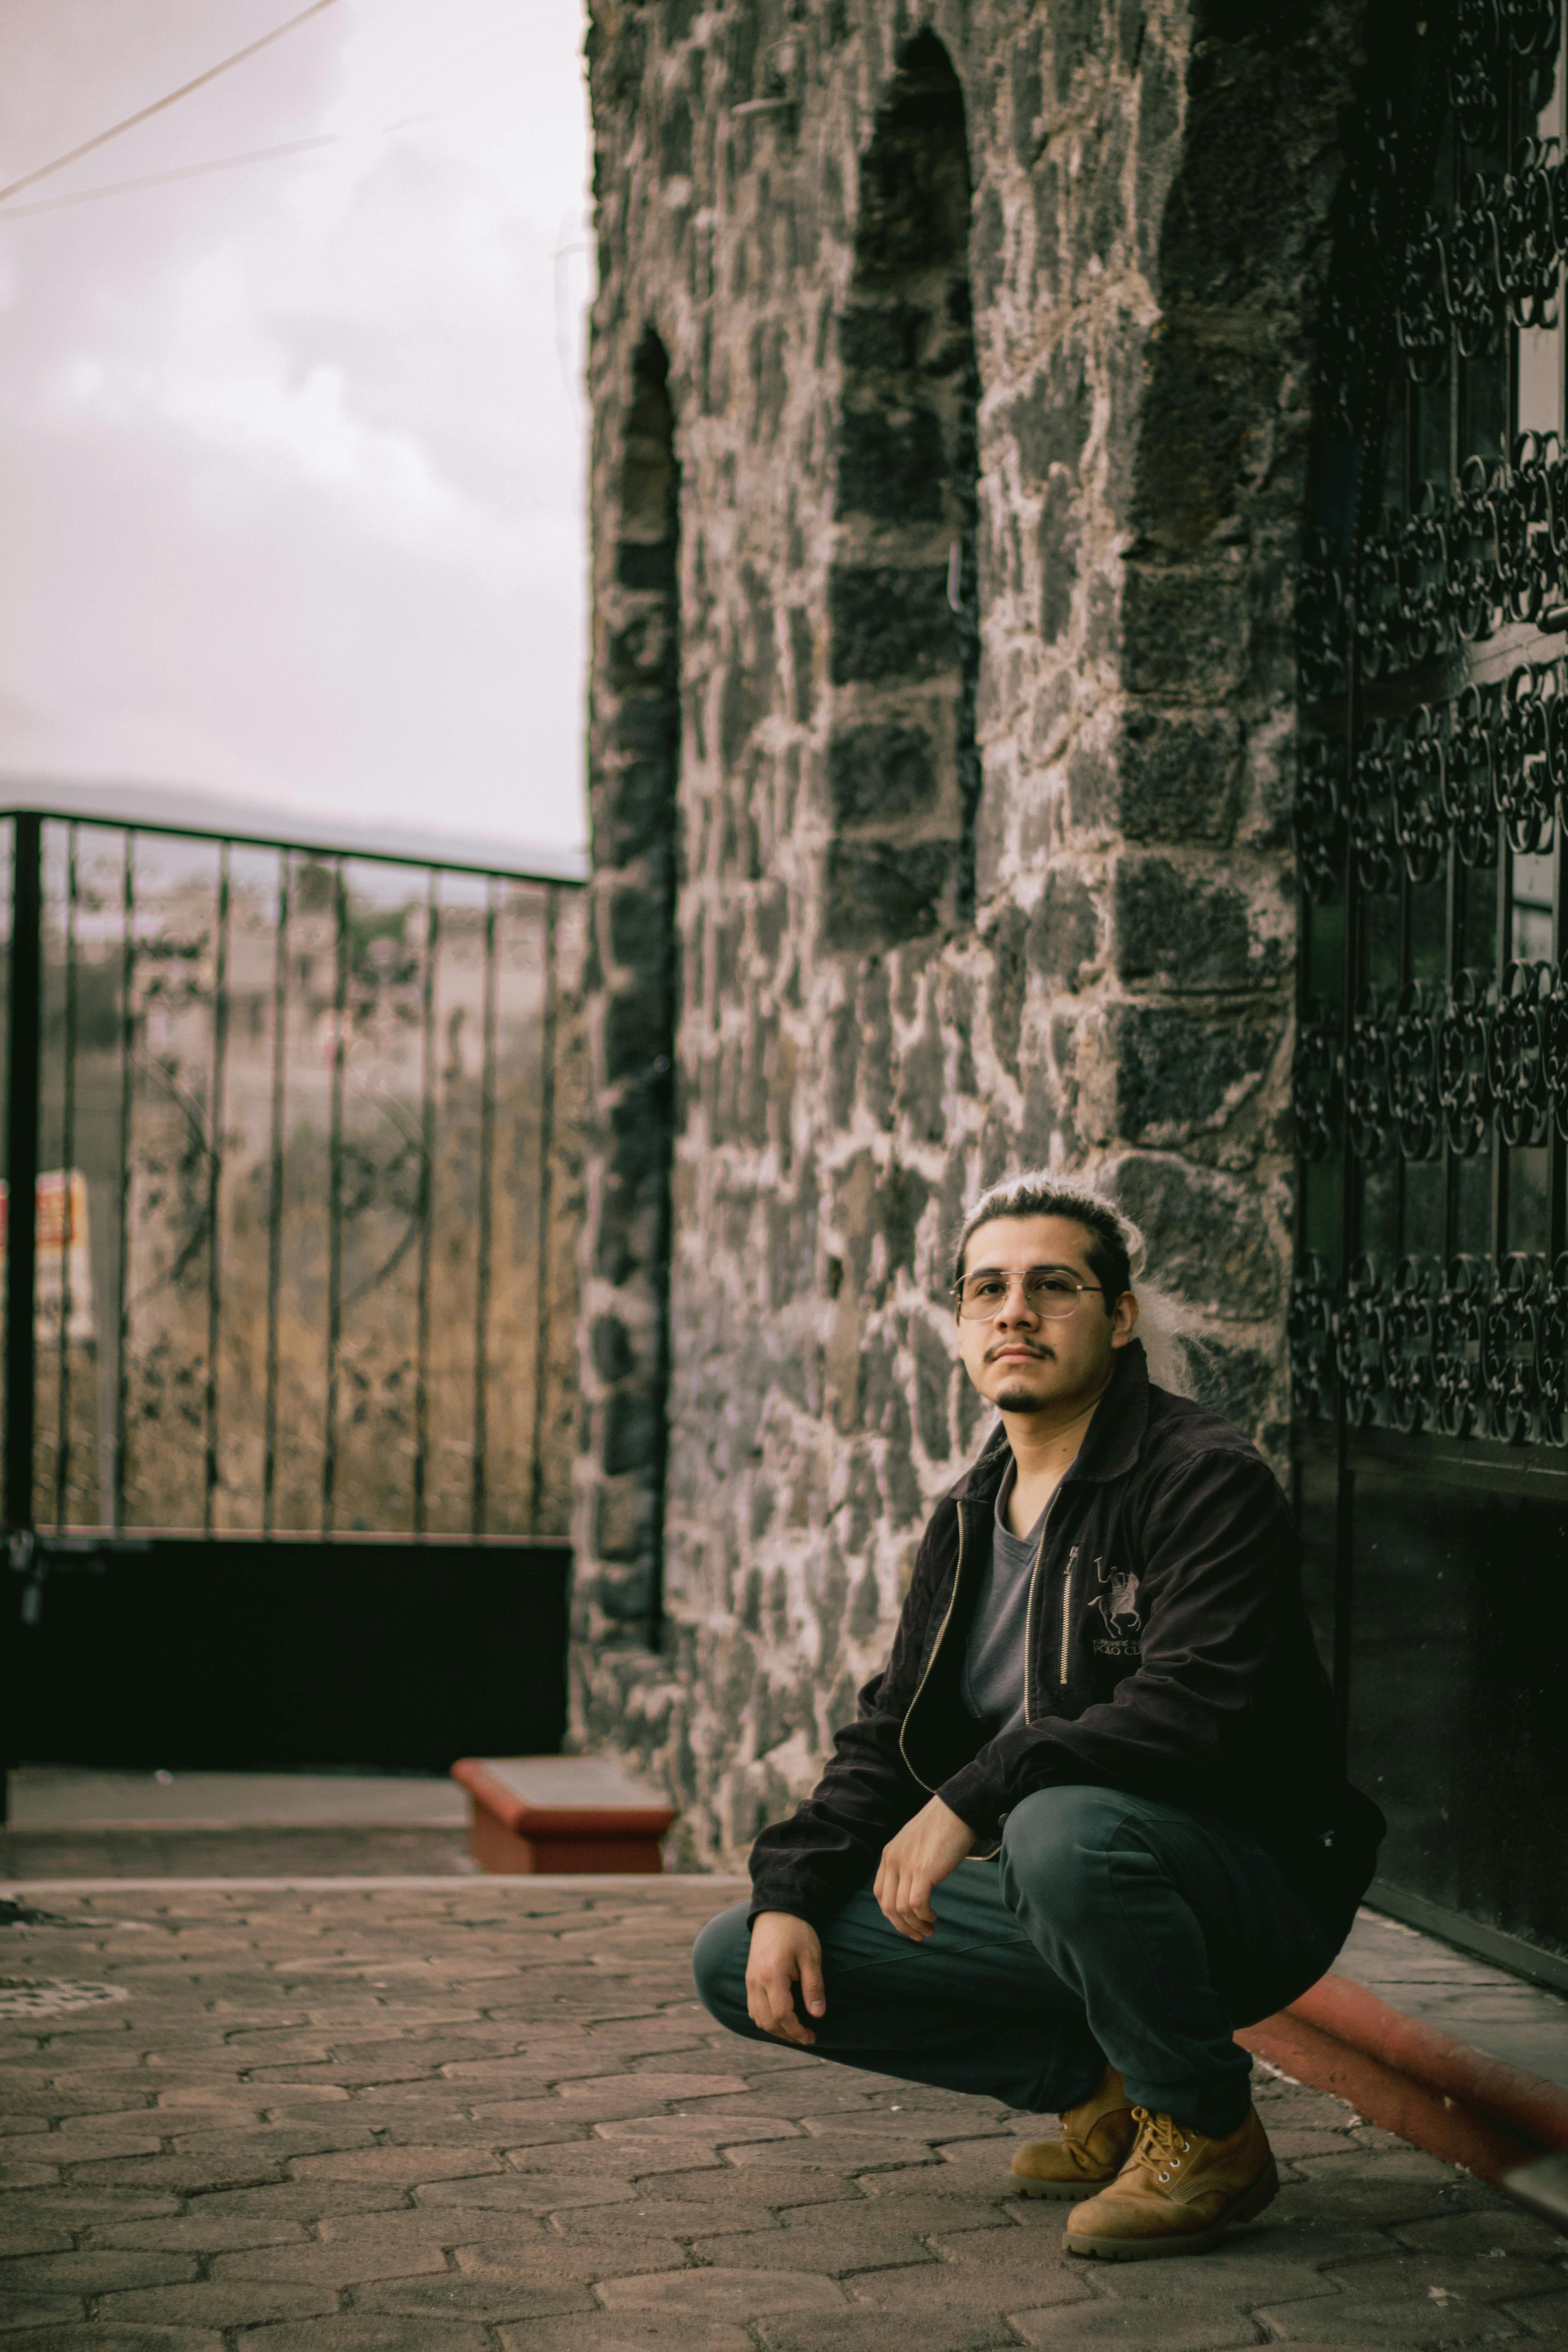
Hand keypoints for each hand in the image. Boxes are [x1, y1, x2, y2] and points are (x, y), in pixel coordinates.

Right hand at [745, 1911, 826, 2046]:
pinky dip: (766, 2018)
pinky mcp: (749, 1979)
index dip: (797, 2031)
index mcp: (772, 1976)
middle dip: (788, 2034)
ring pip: (758, 2018)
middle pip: (768, 2021)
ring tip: (796, 2030)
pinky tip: (782, 2017)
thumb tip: (818, 2015)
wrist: (776, 1912)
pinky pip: (753, 2008)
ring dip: (776, 2029)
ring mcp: (750, 1980)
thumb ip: (814, 1987)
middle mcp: (756, 1981)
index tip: (812, 2037)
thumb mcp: (811, 1957)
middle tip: (807, 2037)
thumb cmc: (797, 1932)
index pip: (782, 2015)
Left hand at [874, 1795, 974, 1939]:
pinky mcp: (923, 1871)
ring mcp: (906, 1866)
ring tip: (929, 1929)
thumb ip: (908, 1861)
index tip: (907, 1922)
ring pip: (901, 1909)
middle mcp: (892, 1861)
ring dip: (915, 1925)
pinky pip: (916, 1904)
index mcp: (889, 1854)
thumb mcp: (914, 1843)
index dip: (892, 1913)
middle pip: (887, 1906)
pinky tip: (933, 1916)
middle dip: (902, 1926)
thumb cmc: (942, 1826)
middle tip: (918, 1934)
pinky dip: (924, 1915)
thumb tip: (913, 1885)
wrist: (957, 1809)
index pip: (880, 1893)